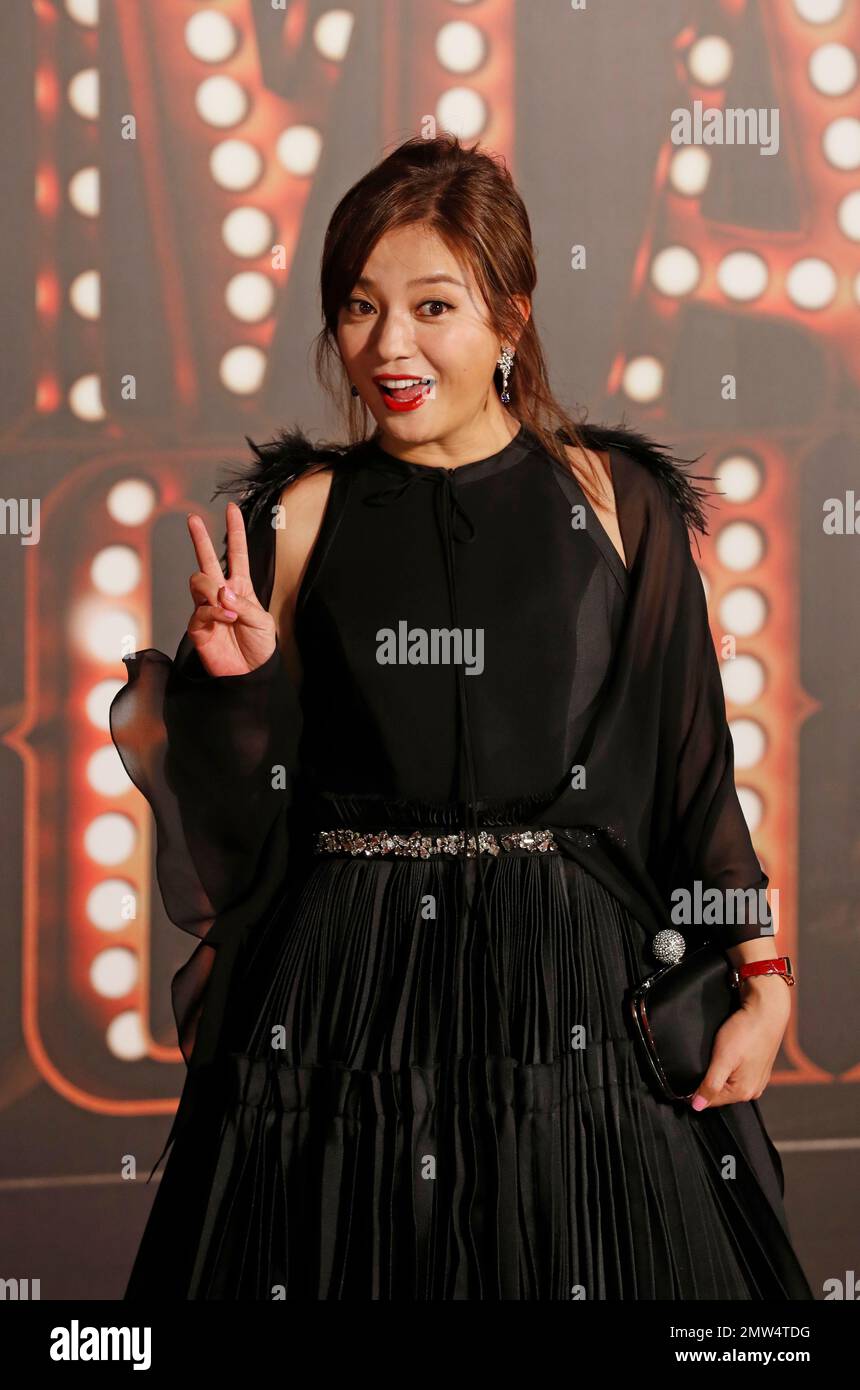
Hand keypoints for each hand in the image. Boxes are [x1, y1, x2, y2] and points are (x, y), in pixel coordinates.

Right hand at [186, 501, 275, 676]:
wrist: (250, 674)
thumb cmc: (260, 647)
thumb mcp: (262, 621)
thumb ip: (243, 604)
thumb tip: (221, 591)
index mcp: (240, 587)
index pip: (236, 554)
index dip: (234, 531)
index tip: (232, 509)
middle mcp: (220, 594)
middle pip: (205, 560)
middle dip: (199, 538)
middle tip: (193, 519)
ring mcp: (206, 608)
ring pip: (198, 581)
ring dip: (212, 589)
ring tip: (227, 607)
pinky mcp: (197, 626)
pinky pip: (199, 609)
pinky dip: (213, 612)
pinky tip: (225, 619)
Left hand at [689, 977, 791, 1110]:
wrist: (767, 1010)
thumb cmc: (745, 1032)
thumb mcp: (723, 1059)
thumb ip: (710, 1084)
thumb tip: (697, 1107)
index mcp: (743, 1092)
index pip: (710, 1101)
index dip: (694, 1092)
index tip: (683, 1078)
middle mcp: (753, 1090)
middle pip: (720, 1093)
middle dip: (707, 1082)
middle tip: (698, 1063)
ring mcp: (758, 1079)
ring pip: (728, 1083)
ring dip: (718, 1074)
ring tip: (712, 1057)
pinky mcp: (759, 1067)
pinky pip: (737, 1073)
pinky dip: (729, 1067)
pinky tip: (725, 1054)